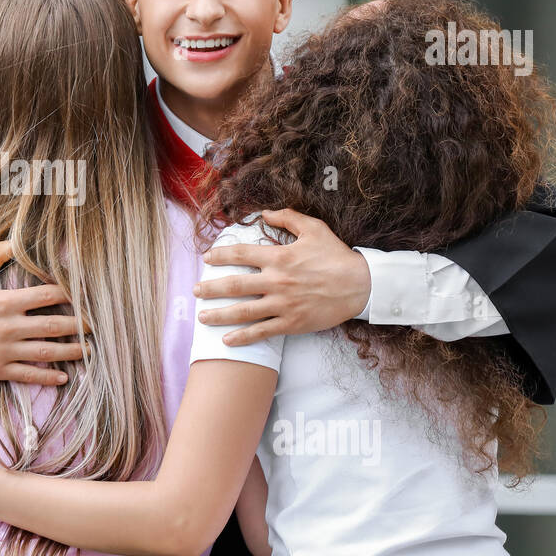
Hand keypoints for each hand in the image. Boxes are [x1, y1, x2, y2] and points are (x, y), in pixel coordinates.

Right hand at [0, 241, 87, 385]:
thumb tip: (17, 240)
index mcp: (5, 302)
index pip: (46, 296)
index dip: (68, 295)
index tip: (84, 295)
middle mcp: (8, 326)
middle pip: (53, 325)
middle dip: (78, 326)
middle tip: (94, 325)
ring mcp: (4, 349)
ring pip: (45, 351)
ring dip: (70, 352)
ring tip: (88, 350)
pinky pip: (28, 374)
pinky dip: (47, 376)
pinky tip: (64, 376)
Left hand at [193, 208, 370, 345]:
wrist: (360, 284)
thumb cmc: (336, 255)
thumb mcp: (314, 228)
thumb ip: (287, 218)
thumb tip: (264, 214)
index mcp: (279, 257)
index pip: (241, 254)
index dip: (220, 255)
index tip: (206, 258)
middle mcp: (276, 281)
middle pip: (235, 285)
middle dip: (211, 288)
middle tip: (194, 290)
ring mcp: (283, 304)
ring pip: (243, 311)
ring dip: (219, 314)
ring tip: (202, 317)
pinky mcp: (292, 323)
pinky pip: (262, 332)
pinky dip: (243, 337)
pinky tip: (227, 341)